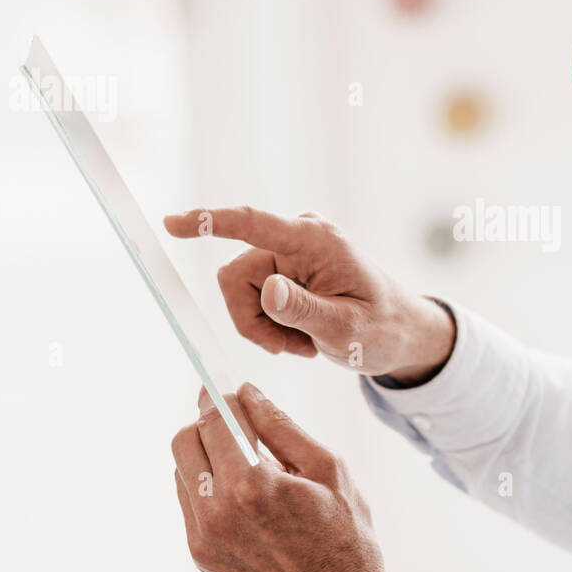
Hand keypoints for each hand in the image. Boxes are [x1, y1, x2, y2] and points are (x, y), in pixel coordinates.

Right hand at [164, 206, 453, 383]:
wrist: (399, 332)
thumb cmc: (382, 329)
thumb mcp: (347, 329)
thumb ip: (305, 311)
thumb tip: (267, 290)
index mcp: (316, 240)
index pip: (254, 224)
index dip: (211, 222)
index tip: (173, 223)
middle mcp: (298, 237)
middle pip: (234, 278)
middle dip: (253, 321)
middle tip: (291, 349)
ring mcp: (289, 252)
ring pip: (238, 294)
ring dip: (264, 328)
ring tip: (305, 343)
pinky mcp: (283, 268)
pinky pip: (249, 300)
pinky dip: (270, 327)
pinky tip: (303, 337)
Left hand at [171, 382, 385, 571]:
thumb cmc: (345, 534)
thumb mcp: (328, 468)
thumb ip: (282, 425)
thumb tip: (248, 393)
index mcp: (253, 484)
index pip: (214, 419)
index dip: (219, 397)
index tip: (226, 389)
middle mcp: (218, 511)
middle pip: (184, 441)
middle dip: (207, 423)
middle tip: (236, 425)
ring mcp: (204, 537)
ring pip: (182, 472)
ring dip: (206, 456)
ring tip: (247, 465)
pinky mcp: (201, 556)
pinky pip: (189, 503)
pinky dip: (208, 487)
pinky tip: (243, 496)